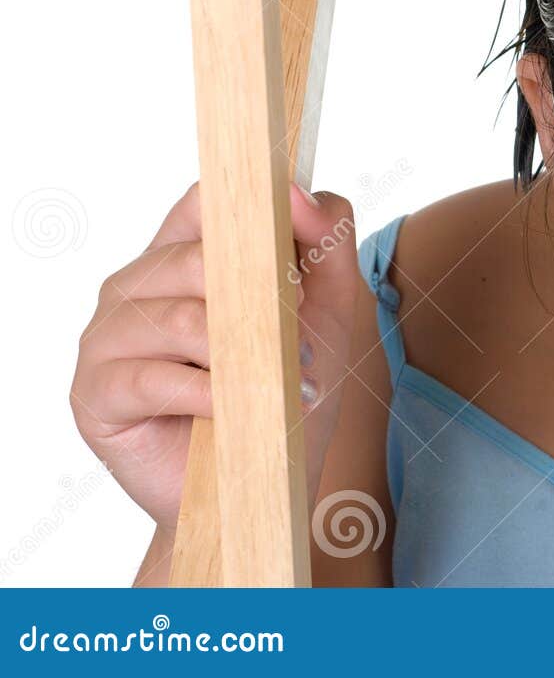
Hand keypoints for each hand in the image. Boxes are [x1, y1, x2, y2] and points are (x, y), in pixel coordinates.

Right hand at [70, 181, 366, 535]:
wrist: (263, 487)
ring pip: (180, 318)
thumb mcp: (329, 310)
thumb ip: (324, 242)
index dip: (253, 214)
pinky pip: (154, 378)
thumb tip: (297, 194)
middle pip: (195, 259)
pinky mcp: (96, 394)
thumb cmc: (289, 390)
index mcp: (183, 254)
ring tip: (280, 382)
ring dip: (243, 353)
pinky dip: (207, 394)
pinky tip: (234, 408)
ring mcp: (108, 337)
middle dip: (260, 299)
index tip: (298, 244)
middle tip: (300, 340)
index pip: (203, 203)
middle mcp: (136, 287)